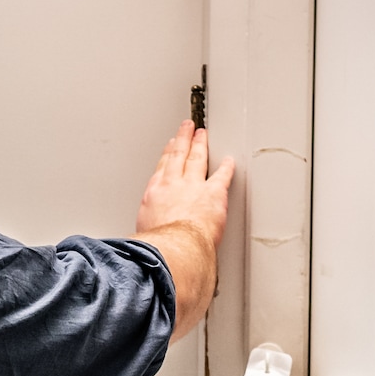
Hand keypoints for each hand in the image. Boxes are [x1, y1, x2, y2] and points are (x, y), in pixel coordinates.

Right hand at [136, 121, 232, 246]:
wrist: (173, 247)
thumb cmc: (159, 245)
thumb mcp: (145, 228)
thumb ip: (151, 220)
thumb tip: (150, 229)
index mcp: (155, 193)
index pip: (163, 167)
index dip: (168, 153)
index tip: (171, 145)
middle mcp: (173, 184)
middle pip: (179, 155)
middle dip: (183, 139)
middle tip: (187, 128)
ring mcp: (194, 186)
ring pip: (197, 158)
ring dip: (200, 144)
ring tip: (202, 134)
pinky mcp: (213, 193)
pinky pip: (222, 176)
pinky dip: (226, 167)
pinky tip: (229, 161)